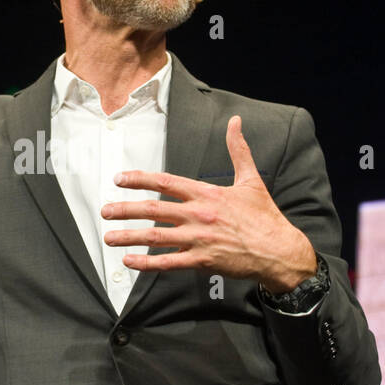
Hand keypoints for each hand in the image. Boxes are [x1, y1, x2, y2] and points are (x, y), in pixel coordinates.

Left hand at [101, 115, 316, 290]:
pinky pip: (168, 262)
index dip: (140, 179)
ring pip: (156, 237)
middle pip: (154, 209)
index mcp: (207, 194)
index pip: (166, 182)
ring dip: (129, 236)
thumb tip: (235, 122)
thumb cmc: (264, 217)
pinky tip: (130, 261)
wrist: (279, 250)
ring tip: (109, 236)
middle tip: (105, 210)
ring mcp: (199, 239)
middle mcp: (199, 215)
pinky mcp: (202, 261)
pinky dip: (147, 263)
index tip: (120, 179)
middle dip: (126, 209)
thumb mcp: (251, 179)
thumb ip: (238, 150)